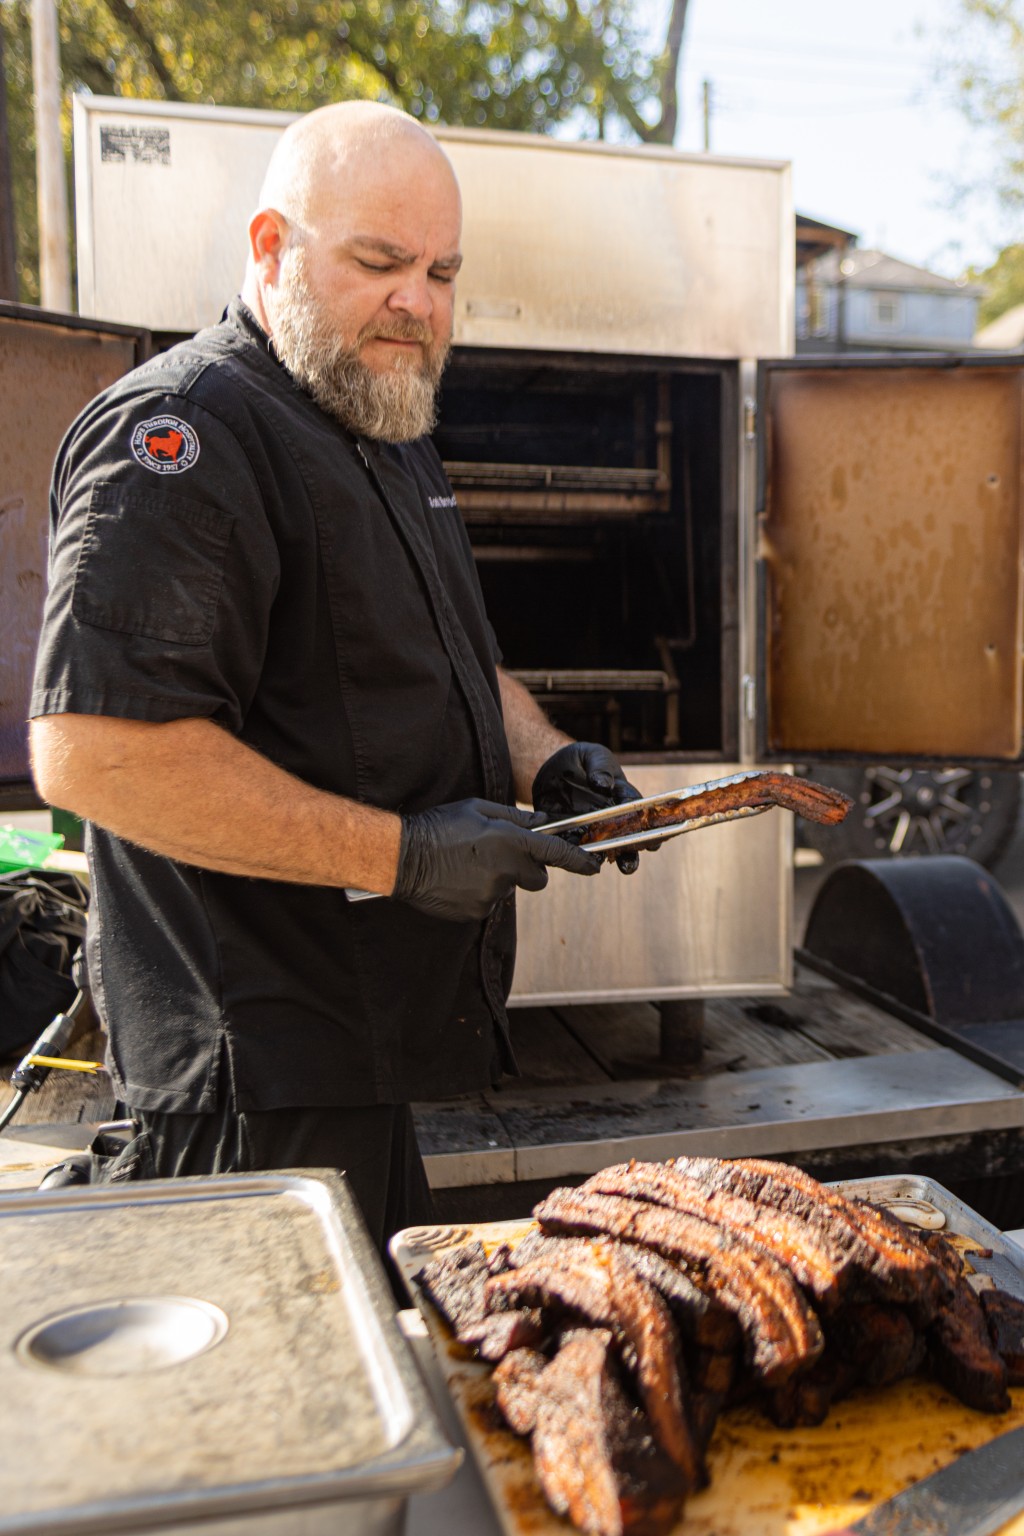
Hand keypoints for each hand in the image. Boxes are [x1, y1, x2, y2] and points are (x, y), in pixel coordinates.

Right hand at [393, 798, 600, 921]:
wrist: (403, 857)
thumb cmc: (441, 826)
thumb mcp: (479, 809)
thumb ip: (516, 819)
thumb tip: (544, 825)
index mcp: (511, 842)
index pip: (557, 854)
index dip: (580, 861)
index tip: (594, 866)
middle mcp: (507, 871)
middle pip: (538, 879)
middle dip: (529, 870)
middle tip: (502, 856)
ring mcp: (492, 895)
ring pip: (509, 889)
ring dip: (498, 879)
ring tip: (469, 864)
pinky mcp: (477, 912)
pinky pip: (488, 902)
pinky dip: (479, 892)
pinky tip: (459, 879)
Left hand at [532, 742, 645, 874]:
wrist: (551, 769)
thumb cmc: (581, 760)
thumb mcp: (592, 755)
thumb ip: (600, 766)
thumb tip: (605, 786)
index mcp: (622, 796)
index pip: (637, 808)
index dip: (646, 822)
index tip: (653, 834)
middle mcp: (612, 817)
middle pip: (628, 834)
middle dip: (635, 847)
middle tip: (637, 858)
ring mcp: (592, 828)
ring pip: (606, 847)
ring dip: (612, 857)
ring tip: (619, 867)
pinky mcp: (571, 834)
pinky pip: (576, 848)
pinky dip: (578, 855)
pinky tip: (580, 860)